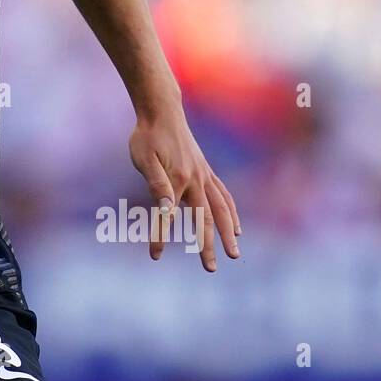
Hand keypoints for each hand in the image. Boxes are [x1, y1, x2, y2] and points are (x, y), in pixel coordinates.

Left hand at [128, 104, 241, 270]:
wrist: (162, 111)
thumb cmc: (147, 135)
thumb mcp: (144, 159)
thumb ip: (156, 185)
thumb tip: (167, 210)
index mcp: (179, 179)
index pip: (168, 215)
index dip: (160, 236)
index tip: (154, 255)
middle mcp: (196, 180)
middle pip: (206, 218)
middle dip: (208, 245)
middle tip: (212, 269)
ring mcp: (204, 175)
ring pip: (221, 209)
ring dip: (228, 232)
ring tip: (235, 252)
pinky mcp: (206, 171)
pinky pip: (223, 195)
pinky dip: (231, 212)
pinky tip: (236, 226)